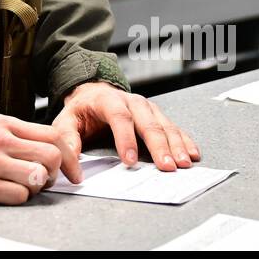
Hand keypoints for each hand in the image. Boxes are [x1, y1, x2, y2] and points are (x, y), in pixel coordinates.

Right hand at [0, 114, 67, 203]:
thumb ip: (10, 135)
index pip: (52, 134)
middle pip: (53, 155)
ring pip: (39, 176)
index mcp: (1, 122)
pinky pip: (18, 195)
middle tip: (45, 181)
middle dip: (57, 172)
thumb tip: (39, 152)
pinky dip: (18, 198)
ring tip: (22, 186)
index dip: (69, 155)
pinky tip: (4, 194)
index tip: (71, 170)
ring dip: (38, 186)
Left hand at [51, 81, 200, 183]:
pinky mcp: (157, 115)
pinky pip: (174, 127)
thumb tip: (71, 160)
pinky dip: (184, 140)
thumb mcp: (66, 120)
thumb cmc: (82, 110)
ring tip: (183, 163)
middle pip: (148, 122)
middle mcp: (131, 101)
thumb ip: (66, 138)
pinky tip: (192, 152)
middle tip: (166, 166)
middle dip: (158, 146)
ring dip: (175, 145)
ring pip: (164, 125)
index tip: (130, 160)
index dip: (125, 139)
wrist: (93, 92)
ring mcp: (147, 108)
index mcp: (107, 100)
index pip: (119, 117)